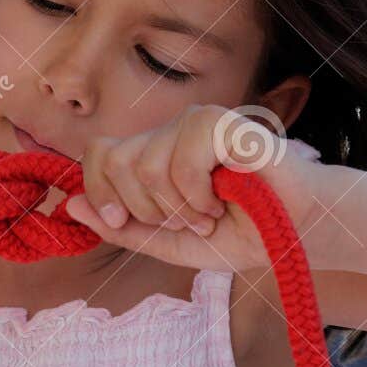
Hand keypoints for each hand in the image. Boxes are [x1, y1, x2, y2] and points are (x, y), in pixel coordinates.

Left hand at [63, 105, 325, 272]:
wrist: (297, 234)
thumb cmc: (240, 234)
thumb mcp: (169, 243)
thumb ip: (122, 228)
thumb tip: (69, 208)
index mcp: (154, 154)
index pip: (97, 155)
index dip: (99, 193)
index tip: (125, 223)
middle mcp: (169, 132)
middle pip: (113, 160)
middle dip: (144, 209)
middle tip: (186, 221)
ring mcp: (194, 123)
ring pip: (145, 165)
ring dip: (179, 208)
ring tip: (211, 214)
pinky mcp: (220, 123)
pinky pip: (180, 161)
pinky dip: (198, 195)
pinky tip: (222, 201)